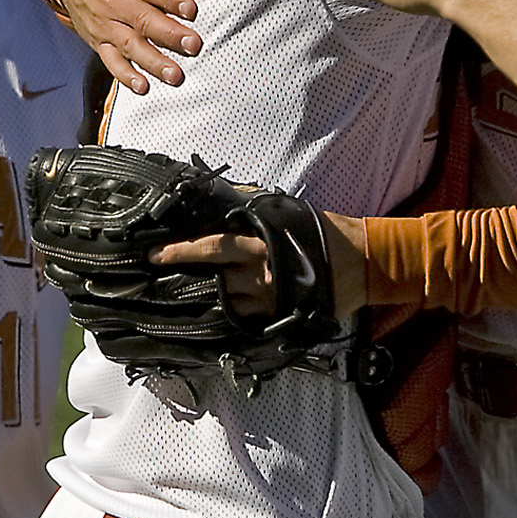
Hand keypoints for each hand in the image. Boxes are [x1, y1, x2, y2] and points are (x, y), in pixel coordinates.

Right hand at [59, 0, 200, 93]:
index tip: (191, 10)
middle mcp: (112, 0)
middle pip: (143, 20)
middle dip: (169, 34)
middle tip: (194, 45)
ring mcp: (104, 22)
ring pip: (129, 45)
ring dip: (152, 61)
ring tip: (175, 75)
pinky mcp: (98, 39)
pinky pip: (111, 60)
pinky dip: (125, 75)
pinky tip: (143, 87)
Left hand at [151, 212, 367, 319]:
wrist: (363, 263)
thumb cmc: (324, 232)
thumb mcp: (286, 212)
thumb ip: (253, 209)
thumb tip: (224, 198)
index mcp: (261, 244)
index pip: (212, 247)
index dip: (180, 251)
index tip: (152, 254)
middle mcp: (261, 275)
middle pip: (212, 280)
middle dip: (186, 278)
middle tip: (158, 278)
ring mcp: (269, 301)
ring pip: (225, 304)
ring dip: (207, 297)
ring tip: (186, 293)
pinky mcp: (279, 318)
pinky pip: (246, 319)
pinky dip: (231, 314)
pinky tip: (218, 312)